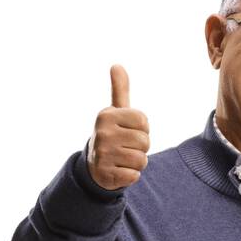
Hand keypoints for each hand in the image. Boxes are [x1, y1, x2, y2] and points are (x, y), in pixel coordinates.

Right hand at [87, 64, 149, 190]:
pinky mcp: (106, 174)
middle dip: (141, 147)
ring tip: (123, 158)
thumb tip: (116, 65)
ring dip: (137, 162)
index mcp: (107, 115)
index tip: (129, 130)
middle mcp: (103, 133)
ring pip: (142, 160)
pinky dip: (131, 175)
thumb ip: (120, 90)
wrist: (95, 165)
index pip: (144, 121)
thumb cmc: (112, 134)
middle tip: (126, 147)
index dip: (142, 128)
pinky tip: (119, 170)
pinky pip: (135, 175)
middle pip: (145, 141)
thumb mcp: (115, 111)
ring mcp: (103, 154)